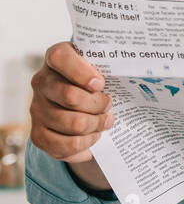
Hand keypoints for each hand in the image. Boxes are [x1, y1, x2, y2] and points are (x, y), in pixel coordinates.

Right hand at [29, 42, 113, 164]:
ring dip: (96, 125)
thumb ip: (108, 64)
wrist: (76, 104)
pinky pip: (67, 145)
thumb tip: (127, 73)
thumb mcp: (99, 65)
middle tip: (109, 105)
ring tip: (105, 121)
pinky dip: (86, 142)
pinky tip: (93, 135)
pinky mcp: (39, 134)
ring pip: (74, 123)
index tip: (100, 83)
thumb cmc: (92, 81)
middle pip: (71, 97)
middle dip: (99, 105)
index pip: (60, 58)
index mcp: (55, 58)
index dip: (82, 72)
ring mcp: (37, 109)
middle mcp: (41, 82)